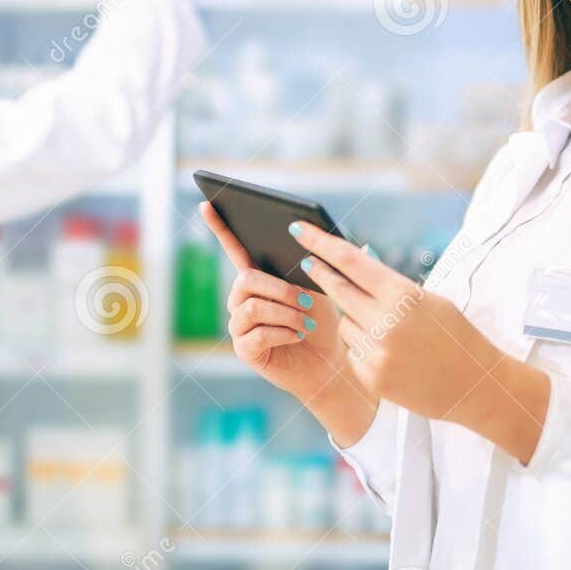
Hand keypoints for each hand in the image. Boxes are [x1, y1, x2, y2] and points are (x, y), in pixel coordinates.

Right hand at [199, 202, 375, 446]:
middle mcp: (242, 299)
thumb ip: (332, 266)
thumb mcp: (326, 288)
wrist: (330, 365)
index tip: (206, 204)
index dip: (220, 227)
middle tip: (307, 300)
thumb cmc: (325, 324)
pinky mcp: (245, 349)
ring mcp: (240, 325)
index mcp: (259, 278)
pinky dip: (284, 333)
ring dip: (286, 312)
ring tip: (305, 322)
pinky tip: (297, 336)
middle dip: (281, 288)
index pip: (234, 248)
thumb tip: (364, 245)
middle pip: (247, 279)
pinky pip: (258, 334)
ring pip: (254, 306)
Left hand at [290, 220, 548, 454]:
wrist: (473, 386)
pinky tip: (390, 353)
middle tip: (305, 262)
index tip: (298, 230)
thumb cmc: (454, 335)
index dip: (320, 243)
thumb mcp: (428, 299)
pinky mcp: (370, 376)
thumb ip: (390, 282)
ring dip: (353, 318)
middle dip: (319, 273)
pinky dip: (363, 345)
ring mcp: (376, 352)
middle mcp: (385, 322)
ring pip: (343, 323)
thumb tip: (359, 256)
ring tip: (387, 329)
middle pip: (336, 289)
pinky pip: (352, 350)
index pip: (350, 261)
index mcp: (402, 295)